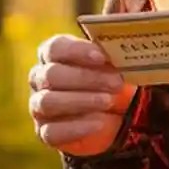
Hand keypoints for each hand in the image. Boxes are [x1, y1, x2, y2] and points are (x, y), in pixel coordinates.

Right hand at [28, 34, 134, 155]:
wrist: (112, 116)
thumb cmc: (112, 78)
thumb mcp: (117, 62)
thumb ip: (116, 48)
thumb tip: (129, 36)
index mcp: (54, 55)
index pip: (54, 48)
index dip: (77, 52)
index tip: (103, 57)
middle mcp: (40, 78)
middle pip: (52, 75)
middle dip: (86, 78)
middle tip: (116, 82)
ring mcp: (40, 106)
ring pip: (49, 102)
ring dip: (81, 100)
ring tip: (108, 101)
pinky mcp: (46, 132)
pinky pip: (52, 132)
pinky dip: (77, 127)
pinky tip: (99, 122)